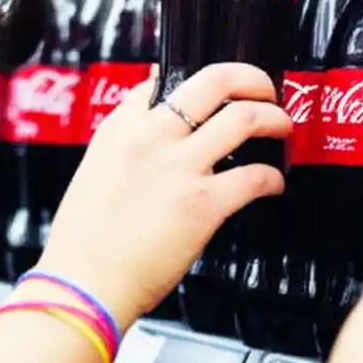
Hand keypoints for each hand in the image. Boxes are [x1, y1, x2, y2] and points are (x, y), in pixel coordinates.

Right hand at [27, 64, 290, 327]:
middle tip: (265, 91)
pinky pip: (254, 176)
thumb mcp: (92, 175)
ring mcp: (180, 168)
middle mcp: (152, 138)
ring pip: (244, 117)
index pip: (161, 81)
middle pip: (215, 79)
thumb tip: (149, 133)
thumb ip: (122, 150)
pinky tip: (273, 184)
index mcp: (120, 130)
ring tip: (281, 128)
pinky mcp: (203, 204)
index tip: (216, 89)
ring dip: (274, 118)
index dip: (196, 79)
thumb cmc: (83, 243)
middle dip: (251, 78)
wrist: (81, 284)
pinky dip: (273, 178)